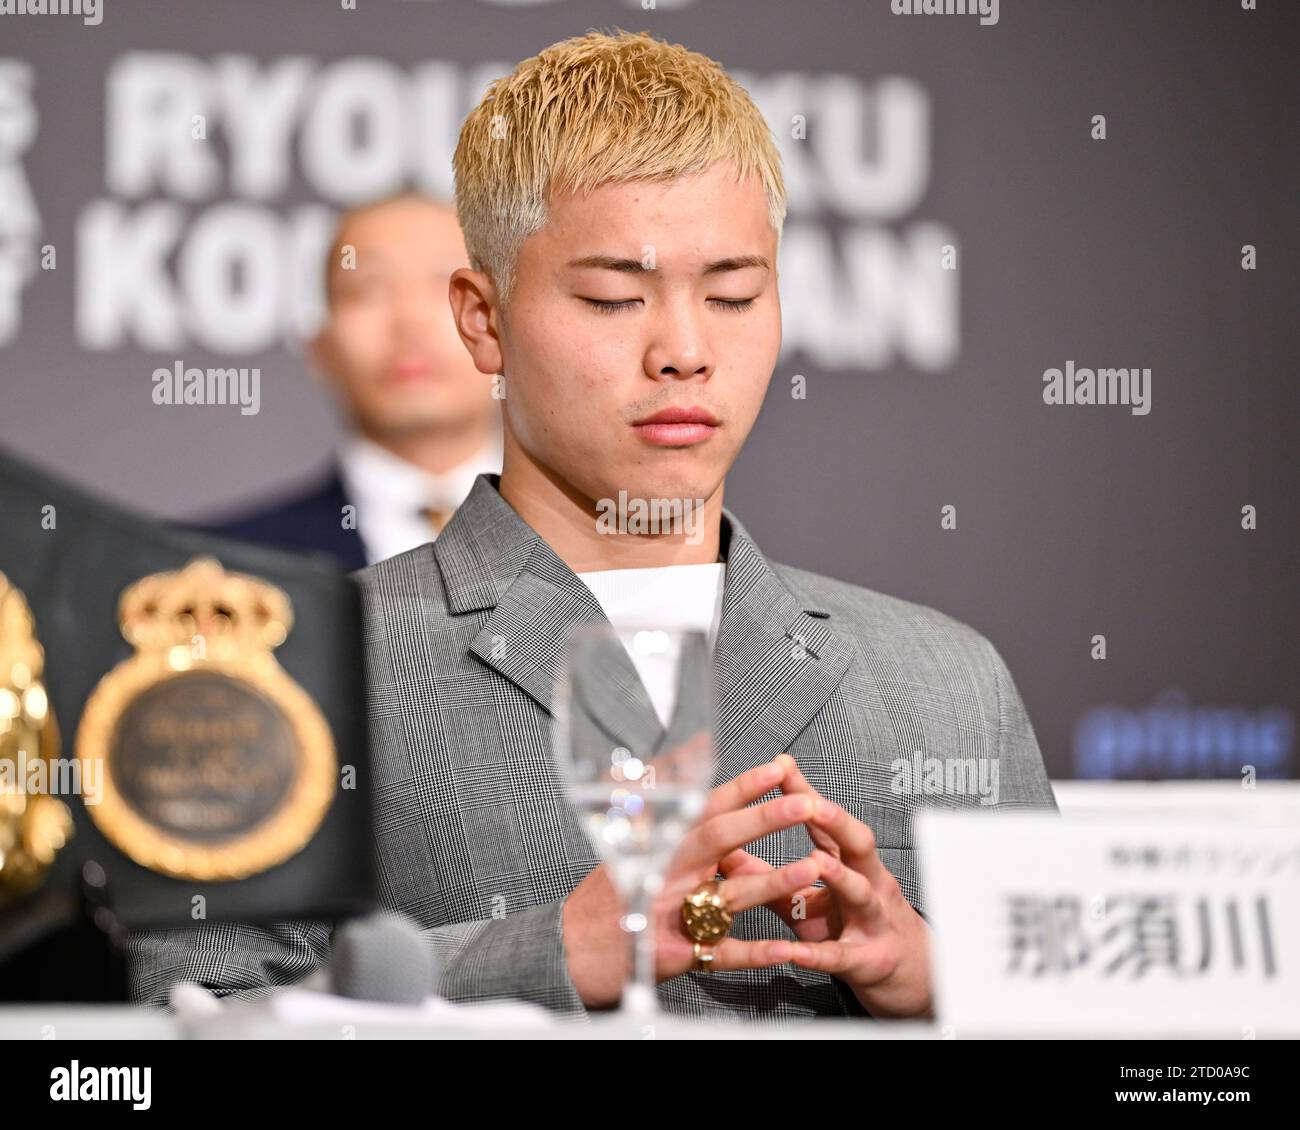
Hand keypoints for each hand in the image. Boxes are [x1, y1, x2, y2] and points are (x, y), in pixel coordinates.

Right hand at [562, 758, 825, 1007]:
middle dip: (762, 820)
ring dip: (771, 881)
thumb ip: (657, 795)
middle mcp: (665, 872)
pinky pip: (722, 953)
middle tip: (804, 803)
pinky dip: (754, 952)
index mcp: (657, 843)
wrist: (570, 950)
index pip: (704, 806)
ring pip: (728, 894)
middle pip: (717, 840)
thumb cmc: (606, 893)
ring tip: (811, 868)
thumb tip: (688, 752)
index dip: (742, 787)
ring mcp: (671, 915)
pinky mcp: (676, 956)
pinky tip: (787, 948)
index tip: (779, 768)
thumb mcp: (623, 838)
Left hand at [718, 754, 934, 1018]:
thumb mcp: (807, 898)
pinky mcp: (868, 961)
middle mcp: (867, 882)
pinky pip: (842, 957)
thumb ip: (769, 875)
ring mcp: (872, 920)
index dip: (805, 793)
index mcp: (850, 862)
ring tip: (818, 863)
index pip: (826, 821)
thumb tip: (724, 851)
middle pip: (858, 843)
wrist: (904, 973)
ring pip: (861, 893)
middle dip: (837, 822)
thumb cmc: (848, 925)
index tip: (781, 764)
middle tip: (811, 803)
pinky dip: (818, 954)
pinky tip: (795, 952)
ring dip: (840, 877)